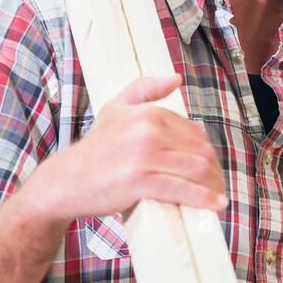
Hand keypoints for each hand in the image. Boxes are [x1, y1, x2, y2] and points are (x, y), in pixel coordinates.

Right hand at [27, 72, 227, 221]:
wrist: (64, 182)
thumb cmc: (93, 150)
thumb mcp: (114, 109)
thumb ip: (143, 89)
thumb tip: (176, 78)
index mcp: (147, 113)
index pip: (194, 133)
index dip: (207, 152)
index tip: (211, 168)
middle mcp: (147, 130)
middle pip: (200, 151)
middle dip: (215, 171)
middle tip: (218, 186)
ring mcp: (143, 155)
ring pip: (197, 169)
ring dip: (214, 185)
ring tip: (218, 197)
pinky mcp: (139, 181)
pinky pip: (182, 189)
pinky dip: (204, 198)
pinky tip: (216, 204)